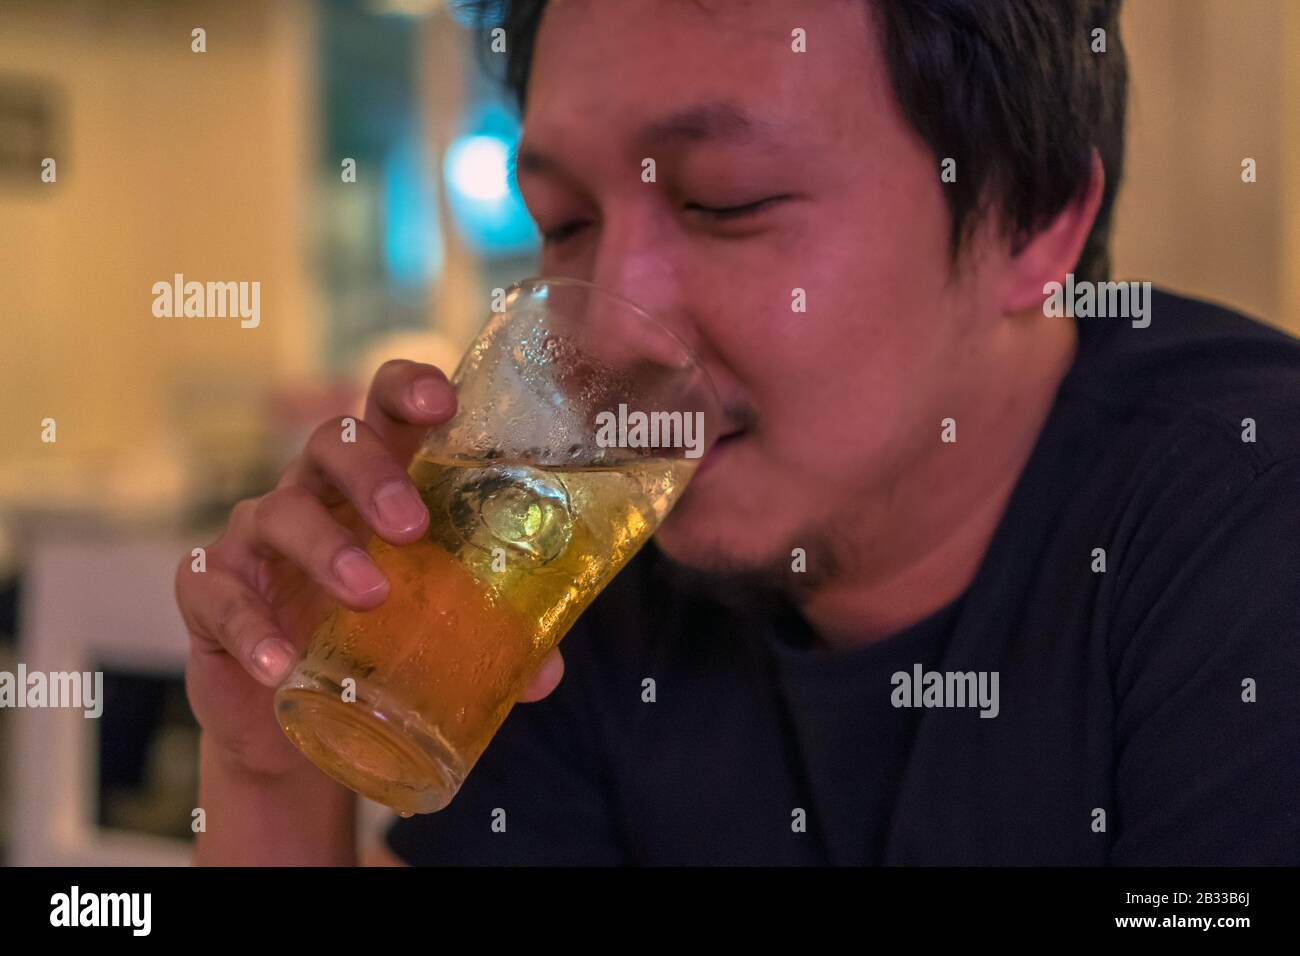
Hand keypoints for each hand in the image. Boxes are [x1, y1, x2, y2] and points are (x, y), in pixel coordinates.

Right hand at [176, 360, 565, 777]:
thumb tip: (545, 670)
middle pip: (333, 442)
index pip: (386, 407)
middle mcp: (315, 494)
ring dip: (326, 549)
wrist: (294, 726)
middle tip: (412, 527)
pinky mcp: (210, 591)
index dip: (408, 388)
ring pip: (280, 512)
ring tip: (369, 596)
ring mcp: (256, 539)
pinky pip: (218, 592)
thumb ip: (490, 637)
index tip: (442, 404)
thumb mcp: (435, 634)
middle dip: (374, 474)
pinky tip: (281, 663)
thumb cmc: (376, 647)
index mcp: (377, 483)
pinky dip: (250, 626)